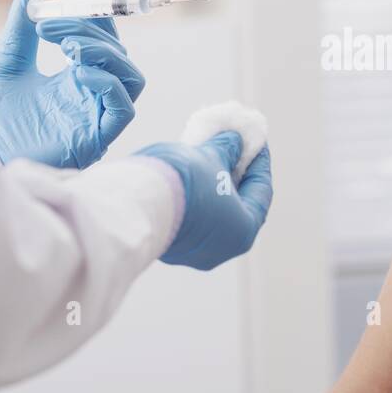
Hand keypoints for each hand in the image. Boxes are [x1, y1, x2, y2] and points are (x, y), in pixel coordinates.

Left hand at [0, 0, 144, 167]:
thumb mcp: (7, 62)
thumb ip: (20, 29)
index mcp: (76, 80)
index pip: (101, 39)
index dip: (97, 9)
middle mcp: (93, 97)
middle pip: (117, 53)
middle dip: (90, 27)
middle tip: (49, 21)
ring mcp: (98, 118)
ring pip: (129, 76)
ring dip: (102, 52)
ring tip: (65, 45)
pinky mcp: (98, 139)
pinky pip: (124, 107)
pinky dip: (106, 82)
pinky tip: (75, 72)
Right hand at [136, 132, 272, 269]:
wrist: (130, 204)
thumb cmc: (182, 180)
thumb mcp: (210, 156)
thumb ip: (227, 148)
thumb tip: (235, 142)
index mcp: (242, 231)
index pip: (261, 192)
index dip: (259, 163)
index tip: (256, 143)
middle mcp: (221, 249)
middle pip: (237, 206)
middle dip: (235, 175)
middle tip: (233, 149)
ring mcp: (192, 251)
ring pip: (211, 213)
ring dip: (213, 187)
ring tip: (207, 158)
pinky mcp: (169, 245)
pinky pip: (189, 218)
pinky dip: (194, 198)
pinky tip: (187, 176)